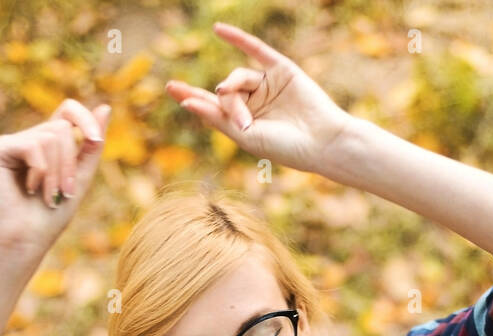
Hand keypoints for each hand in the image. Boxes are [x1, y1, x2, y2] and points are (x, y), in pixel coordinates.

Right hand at [0, 99, 112, 255]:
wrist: (24, 242)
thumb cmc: (49, 218)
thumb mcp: (79, 179)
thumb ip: (91, 146)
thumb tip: (105, 106)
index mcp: (47, 145)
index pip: (68, 112)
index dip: (84, 118)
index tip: (96, 139)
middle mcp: (28, 140)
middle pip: (62, 129)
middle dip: (70, 165)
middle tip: (63, 194)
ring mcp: (11, 143)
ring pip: (50, 137)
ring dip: (57, 173)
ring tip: (48, 197)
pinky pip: (33, 146)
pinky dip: (40, 172)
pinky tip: (29, 190)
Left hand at [165, 21, 353, 175]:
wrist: (321, 142)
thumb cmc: (285, 147)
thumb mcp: (245, 135)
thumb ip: (217, 117)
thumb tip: (187, 102)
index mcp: (243, 120)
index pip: (211, 104)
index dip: (191, 95)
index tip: (170, 87)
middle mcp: (254, 100)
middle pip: (225, 90)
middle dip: (228, 103)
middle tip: (243, 122)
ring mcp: (267, 83)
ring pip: (239, 75)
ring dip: (236, 89)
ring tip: (248, 116)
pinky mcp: (281, 69)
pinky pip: (255, 49)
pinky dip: (237, 38)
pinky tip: (218, 29)